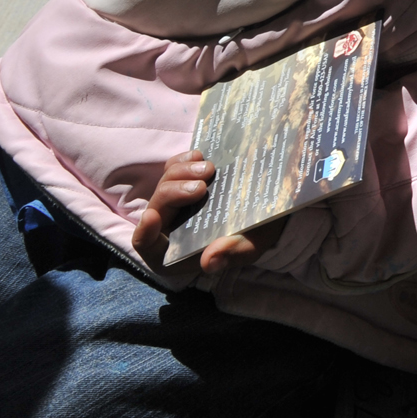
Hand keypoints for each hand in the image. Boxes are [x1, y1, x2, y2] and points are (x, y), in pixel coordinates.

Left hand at [131, 149, 284, 273]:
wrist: (271, 206)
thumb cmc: (257, 233)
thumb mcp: (252, 246)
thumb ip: (233, 254)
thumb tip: (209, 261)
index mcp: (179, 251)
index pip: (147, 245)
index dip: (145, 232)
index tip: (153, 216)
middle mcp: (172, 227)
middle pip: (157, 208)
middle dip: (173, 193)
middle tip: (202, 185)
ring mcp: (177, 202)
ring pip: (164, 184)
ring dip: (180, 173)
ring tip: (209, 168)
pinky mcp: (185, 180)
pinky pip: (172, 168)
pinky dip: (182, 161)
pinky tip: (199, 156)